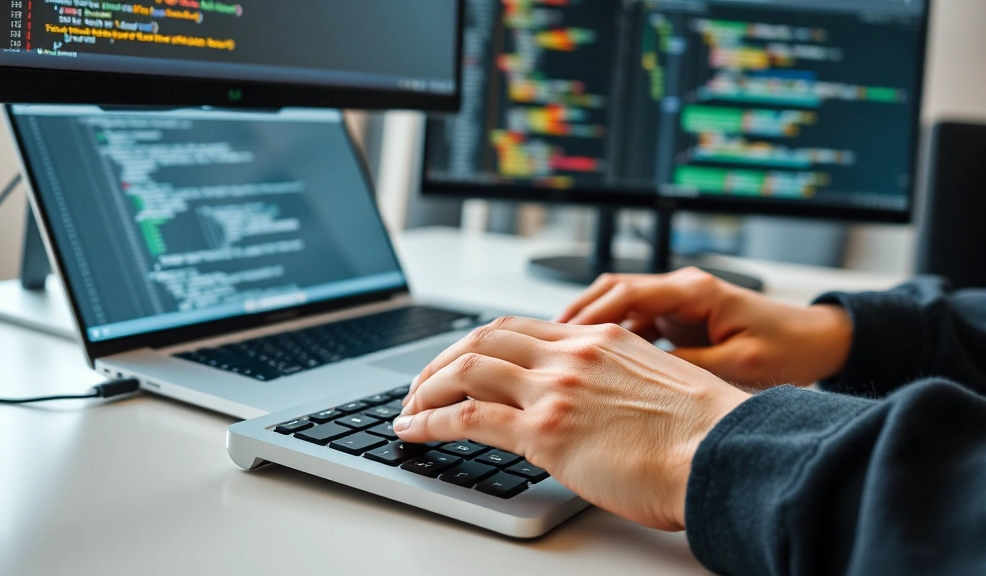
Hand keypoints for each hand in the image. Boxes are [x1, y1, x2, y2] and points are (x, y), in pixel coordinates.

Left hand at [394, 317, 749, 530]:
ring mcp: (556, 389)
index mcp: (601, 338)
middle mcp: (572, 354)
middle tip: (423, 385)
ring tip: (408, 410)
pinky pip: (467, 417)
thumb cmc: (708, 432)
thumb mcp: (661, 385)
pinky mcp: (545, 431)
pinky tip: (413, 432)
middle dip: (443, 361)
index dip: (480, 344)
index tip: (463, 360)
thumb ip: (620, 382)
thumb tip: (602, 404)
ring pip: (466, 369)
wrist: (727, 452)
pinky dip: (430, 422)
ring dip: (427, 389)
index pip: (520, 329)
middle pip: (484, 339)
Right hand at [555, 268, 853, 387]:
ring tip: (561, 354)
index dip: (592, 314)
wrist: (817, 341)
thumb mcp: (737, 363)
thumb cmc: (787, 349)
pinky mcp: (679, 318)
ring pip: (620, 305)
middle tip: (547, 342)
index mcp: (696, 290)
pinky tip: (594, 362)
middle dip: (578, 315)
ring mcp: (679, 302)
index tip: (563, 335)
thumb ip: (689, 364)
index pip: (629, 292)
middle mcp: (682, 288)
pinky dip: (610, 338)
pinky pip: (634, 321)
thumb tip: (641, 374)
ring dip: (591, 326)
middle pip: (614, 291)